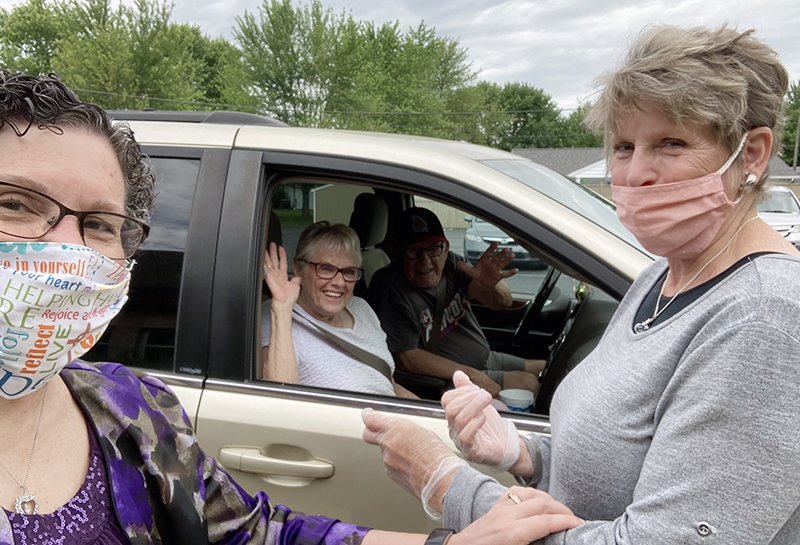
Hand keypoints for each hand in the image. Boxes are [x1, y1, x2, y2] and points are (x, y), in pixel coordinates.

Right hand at [264, 242, 300, 306]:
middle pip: (274, 261)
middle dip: (273, 252)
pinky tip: (263, 256)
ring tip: (267, 247)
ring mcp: (272, 276)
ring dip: (268, 254)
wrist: (284, 304)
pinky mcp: (269, 278)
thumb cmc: (289, 299)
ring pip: (269, 262)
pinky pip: (266, 268)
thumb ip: (296, 280)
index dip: (282, 255)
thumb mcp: (296, 286)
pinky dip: (264, 262)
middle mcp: (277, 276)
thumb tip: (298, 276)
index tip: (281, 248)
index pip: (282, 263)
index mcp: (283, 277)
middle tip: (272, 244)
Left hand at [362, 408, 465, 518]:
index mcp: (397, 429)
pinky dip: (397, 462)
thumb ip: (408, 431)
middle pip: (368, 434)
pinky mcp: (391, 473)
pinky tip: (411, 464)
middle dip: (371, 431)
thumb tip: (405, 433)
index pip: (371, 419)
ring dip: (391, 449)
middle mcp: (388, 444)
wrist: (441, 482)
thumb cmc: (439, 458)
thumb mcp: (426, 433)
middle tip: (378, 430)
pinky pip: (390, 464)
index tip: (368, 414)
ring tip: (411, 453)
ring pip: (382, 450)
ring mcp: (387, 460)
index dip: (368, 415)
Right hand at [442, 370, 521, 471]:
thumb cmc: (491, 428)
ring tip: (487, 401)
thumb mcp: (479, 404)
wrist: (506, 446)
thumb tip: (458, 374)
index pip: (447, 400)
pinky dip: (474, 424)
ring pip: (459, 420)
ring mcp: (461, 441)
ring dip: (475, 406)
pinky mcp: (471, 451)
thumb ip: (467, 389)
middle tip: (484, 395)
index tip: (476, 389)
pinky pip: (465, 436)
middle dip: (469, 397)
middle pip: (451, 409)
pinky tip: (484, 417)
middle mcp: (454, 428)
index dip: (461, 391)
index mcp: (454, 417)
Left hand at [449, 486, 582, 544]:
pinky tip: (538, 500)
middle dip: (563, 510)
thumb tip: (549, 539)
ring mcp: (500, 508)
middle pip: (543, 504)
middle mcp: (507, 516)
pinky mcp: (495, 506)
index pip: (547, 521)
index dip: (567, 521)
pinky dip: (532, 494)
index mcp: (512, 533)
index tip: (580, 524)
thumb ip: (535, 543)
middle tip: (575, 519)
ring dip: (549, 500)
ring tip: (560, 511)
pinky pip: (517, 493)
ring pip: (532, 494)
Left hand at [456, 241, 517, 286]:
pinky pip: (505, 274)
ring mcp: (496, 269)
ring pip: (502, 263)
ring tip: (512, 255)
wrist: (483, 283)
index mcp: (485, 260)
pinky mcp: (499, 276)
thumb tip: (457, 263)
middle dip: (501, 253)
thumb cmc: (479, 274)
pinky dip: (510, 273)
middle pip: (497, 257)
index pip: (488, 253)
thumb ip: (465, 267)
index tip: (496, 242)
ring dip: (507, 260)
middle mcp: (492, 263)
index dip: (492, 248)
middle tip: (506, 249)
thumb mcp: (471, 271)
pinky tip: (516, 270)